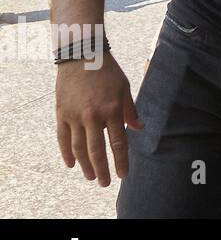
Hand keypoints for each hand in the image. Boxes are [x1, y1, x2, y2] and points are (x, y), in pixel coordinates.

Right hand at [55, 52, 141, 185]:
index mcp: (111, 110)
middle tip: (105, 183)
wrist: (82, 56)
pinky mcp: (61, 114)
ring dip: (85, 165)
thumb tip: (139, 128)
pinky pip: (62, 138)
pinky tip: (70, 164)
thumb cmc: (108, 71)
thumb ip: (130, 110)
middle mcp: (92, 116)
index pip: (118, 142)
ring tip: (91, 176)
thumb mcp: (125, 88)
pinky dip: (66, 152)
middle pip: (97, 150)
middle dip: (102, 169)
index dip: (121, 160)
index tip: (123, 174)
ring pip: (79, 148)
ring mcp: (75, 116)